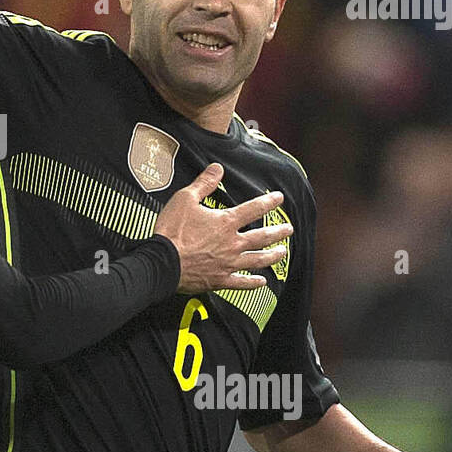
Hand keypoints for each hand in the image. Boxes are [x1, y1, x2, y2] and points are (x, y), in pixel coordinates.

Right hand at [154, 163, 290, 292]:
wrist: (163, 262)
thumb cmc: (172, 231)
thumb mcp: (185, 199)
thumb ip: (204, 183)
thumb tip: (217, 169)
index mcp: (226, 222)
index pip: (253, 209)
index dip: (268, 202)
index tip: (279, 198)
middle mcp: (232, 243)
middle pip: (261, 237)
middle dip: (278, 232)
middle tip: (289, 229)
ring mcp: (228, 263)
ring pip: (257, 259)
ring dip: (273, 256)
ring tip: (283, 252)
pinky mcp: (220, 279)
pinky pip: (241, 282)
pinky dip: (253, 283)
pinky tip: (262, 281)